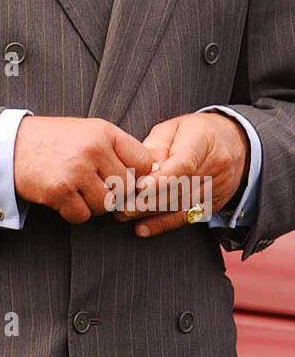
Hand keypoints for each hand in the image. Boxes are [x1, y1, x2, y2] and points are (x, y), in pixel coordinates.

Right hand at [13, 116, 156, 223]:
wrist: (10, 144)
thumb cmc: (54, 140)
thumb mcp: (88, 131)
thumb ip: (116, 149)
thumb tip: (149, 175)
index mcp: (104, 132)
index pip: (143, 163)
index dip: (136, 176)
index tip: (123, 178)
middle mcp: (93, 149)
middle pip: (126, 188)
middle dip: (113, 193)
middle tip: (95, 187)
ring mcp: (76, 171)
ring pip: (106, 205)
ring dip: (94, 204)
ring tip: (77, 190)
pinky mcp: (59, 191)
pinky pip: (82, 215)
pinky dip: (74, 212)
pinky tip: (63, 198)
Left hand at [115, 111, 249, 237]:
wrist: (234, 142)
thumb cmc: (194, 132)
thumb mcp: (173, 128)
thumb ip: (155, 147)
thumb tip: (139, 169)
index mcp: (203, 140)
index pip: (184, 163)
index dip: (162, 178)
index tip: (140, 187)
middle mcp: (215, 166)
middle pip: (180, 188)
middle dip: (148, 199)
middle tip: (120, 205)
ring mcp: (217, 187)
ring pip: (181, 205)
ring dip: (150, 213)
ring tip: (123, 214)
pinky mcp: (214, 204)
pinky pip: (187, 217)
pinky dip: (163, 224)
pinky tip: (142, 228)